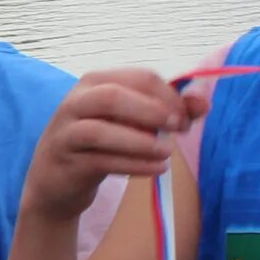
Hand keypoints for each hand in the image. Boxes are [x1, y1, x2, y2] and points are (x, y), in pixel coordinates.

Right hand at [23, 70, 200, 224]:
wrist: (56, 181)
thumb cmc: (100, 145)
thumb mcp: (131, 123)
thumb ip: (167, 111)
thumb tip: (203, 103)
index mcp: (96, 82)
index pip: (139, 77)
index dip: (169, 95)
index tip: (188, 117)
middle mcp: (76, 101)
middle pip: (114, 97)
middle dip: (153, 112)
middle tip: (180, 129)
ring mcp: (66, 132)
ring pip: (102, 131)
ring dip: (141, 142)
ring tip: (167, 153)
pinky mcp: (67, 162)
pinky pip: (101, 161)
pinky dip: (134, 165)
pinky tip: (156, 169)